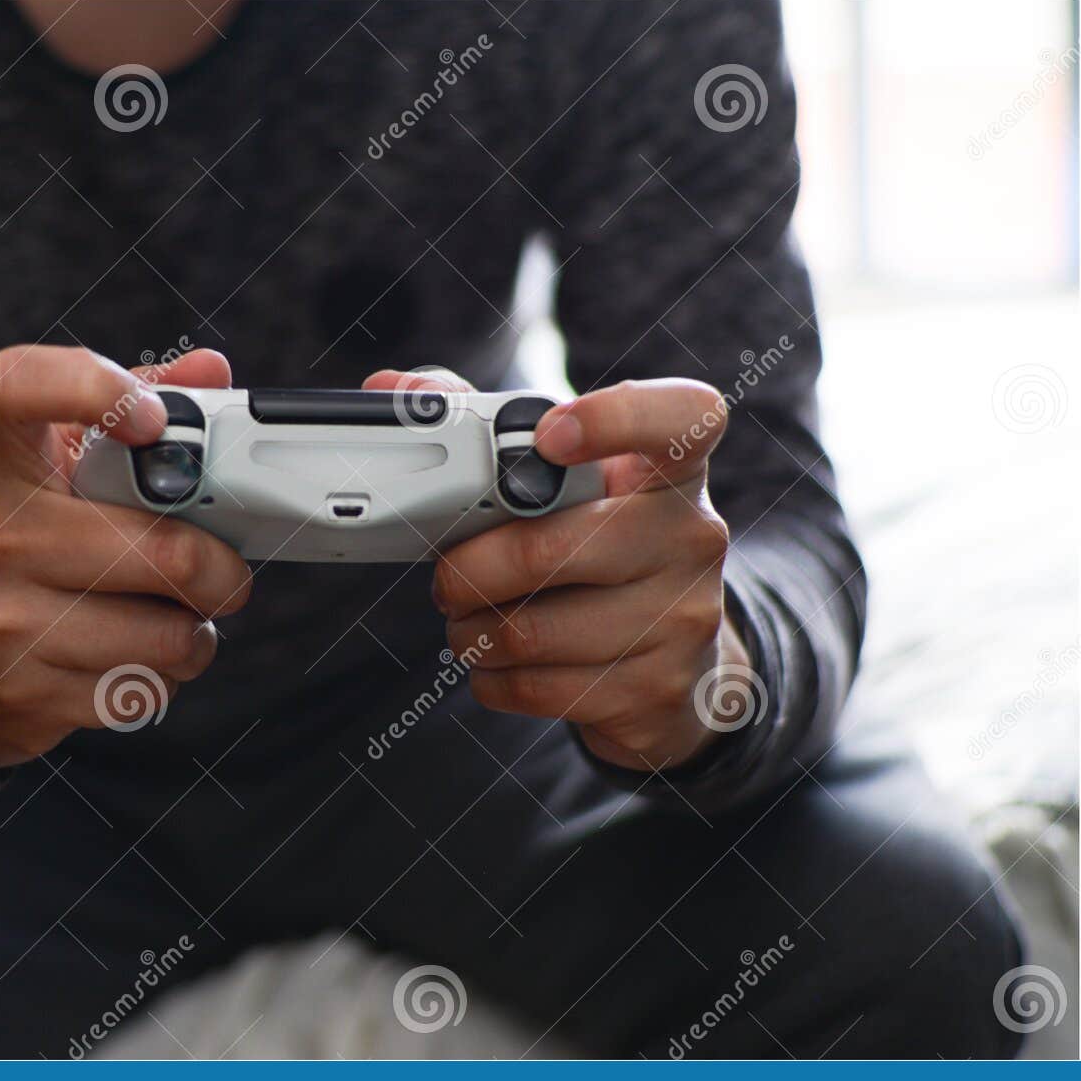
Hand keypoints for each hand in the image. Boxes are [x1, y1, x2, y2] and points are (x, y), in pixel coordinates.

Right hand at [0, 345, 251, 767]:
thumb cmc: (0, 546)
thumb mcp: (39, 466)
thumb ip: (122, 408)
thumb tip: (211, 368)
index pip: (20, 387)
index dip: (97, 388)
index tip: (151, 419)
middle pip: (168, 553)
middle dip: (223, 571)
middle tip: (222, 572)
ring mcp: (2, 622)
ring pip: (172, 635)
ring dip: (194, 633)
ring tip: (167, 618)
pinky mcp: (24, 695)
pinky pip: (146, 690)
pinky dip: (160, 679)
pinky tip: (127, 658)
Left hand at [417, 374, 753, 770]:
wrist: (681, 654)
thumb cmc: (603, 542)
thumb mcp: (572, 480)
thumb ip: (484, 422)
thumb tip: (389, 390)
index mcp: (672, 467)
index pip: (677, 417)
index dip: (614, 420)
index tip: (548, 435)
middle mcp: (693, 537)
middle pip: (551, 548)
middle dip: (469, 569)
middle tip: (446, 579)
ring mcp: (683, 619)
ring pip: (532, 630)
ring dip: (471, 632)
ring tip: (467, 623)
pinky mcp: (657, 690)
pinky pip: (540, 688)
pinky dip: (493, 679)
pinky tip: (495, 664)